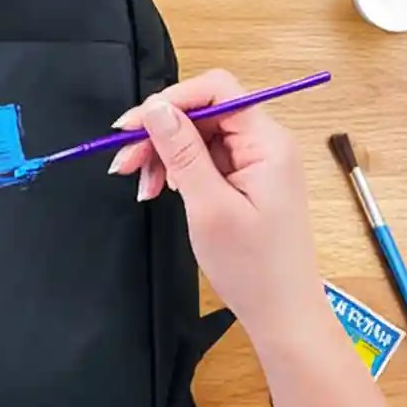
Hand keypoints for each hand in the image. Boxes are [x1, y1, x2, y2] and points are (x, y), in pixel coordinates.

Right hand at [109, 70, 323, 338]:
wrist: (283, 314)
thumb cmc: (252, 268)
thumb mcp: (209, 207)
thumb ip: (183, 152)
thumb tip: (156, 108)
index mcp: (267, 143)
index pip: (217, 91)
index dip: (171, 101)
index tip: (131, 127)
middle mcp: (267, 145)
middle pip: (204, 114)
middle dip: (160, 134)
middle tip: (123, 163)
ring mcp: (258, 163)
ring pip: (200, 137)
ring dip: (165, 155)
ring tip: (141, 187)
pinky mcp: (248, 182)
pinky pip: (207, 161)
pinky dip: (179, 172)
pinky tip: (160, 191)